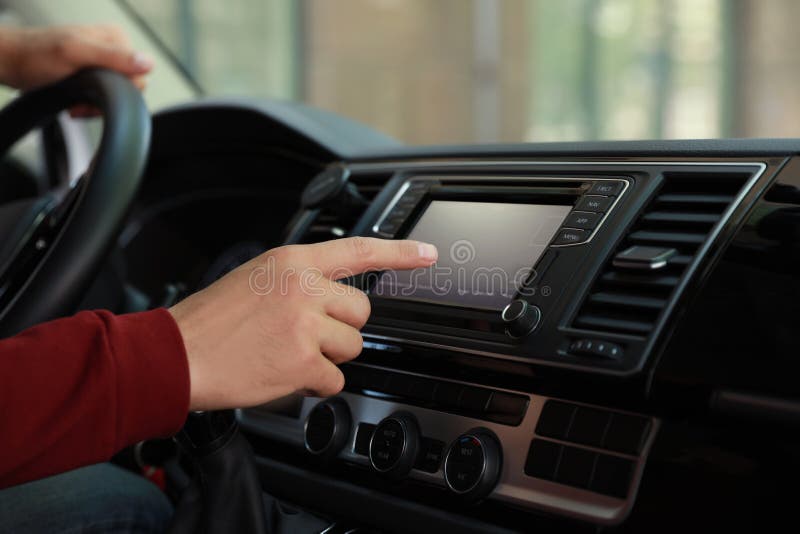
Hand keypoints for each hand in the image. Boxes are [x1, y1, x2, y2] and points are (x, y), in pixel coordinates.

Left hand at [0, 24, 152, 112]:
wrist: (11, 63)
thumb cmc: (35, 56)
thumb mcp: (76, 54)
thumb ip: (113, 57)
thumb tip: (148, 63)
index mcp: (117, 39)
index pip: (139, 75)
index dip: (119, 92)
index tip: (92, 92)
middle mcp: (114, 48)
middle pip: (129, 88)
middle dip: (105, 100)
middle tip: (80, 98)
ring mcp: (104, 62)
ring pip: (117, 96)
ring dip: (95, 105)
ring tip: (74, 100)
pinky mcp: (94, 74)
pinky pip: (106, 97)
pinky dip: (91, 104)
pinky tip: (75, 100)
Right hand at [169, 237, 437, 410]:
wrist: (175, 355)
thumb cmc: (210, 320)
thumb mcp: (255, 276)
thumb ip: (299, 279)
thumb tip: (334, 293)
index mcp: (292, 262)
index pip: (359, 250)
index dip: (400, 253)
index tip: (428, 255)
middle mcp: (304, 289)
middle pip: (362, 311)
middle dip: (342, 328)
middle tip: (305, 334)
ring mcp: (305, 326)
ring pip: (352, 347)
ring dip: (327, 357)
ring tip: (288, 352)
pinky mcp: (302, 363)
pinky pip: (335, 379)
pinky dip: (315, 384)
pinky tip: (284, 373)